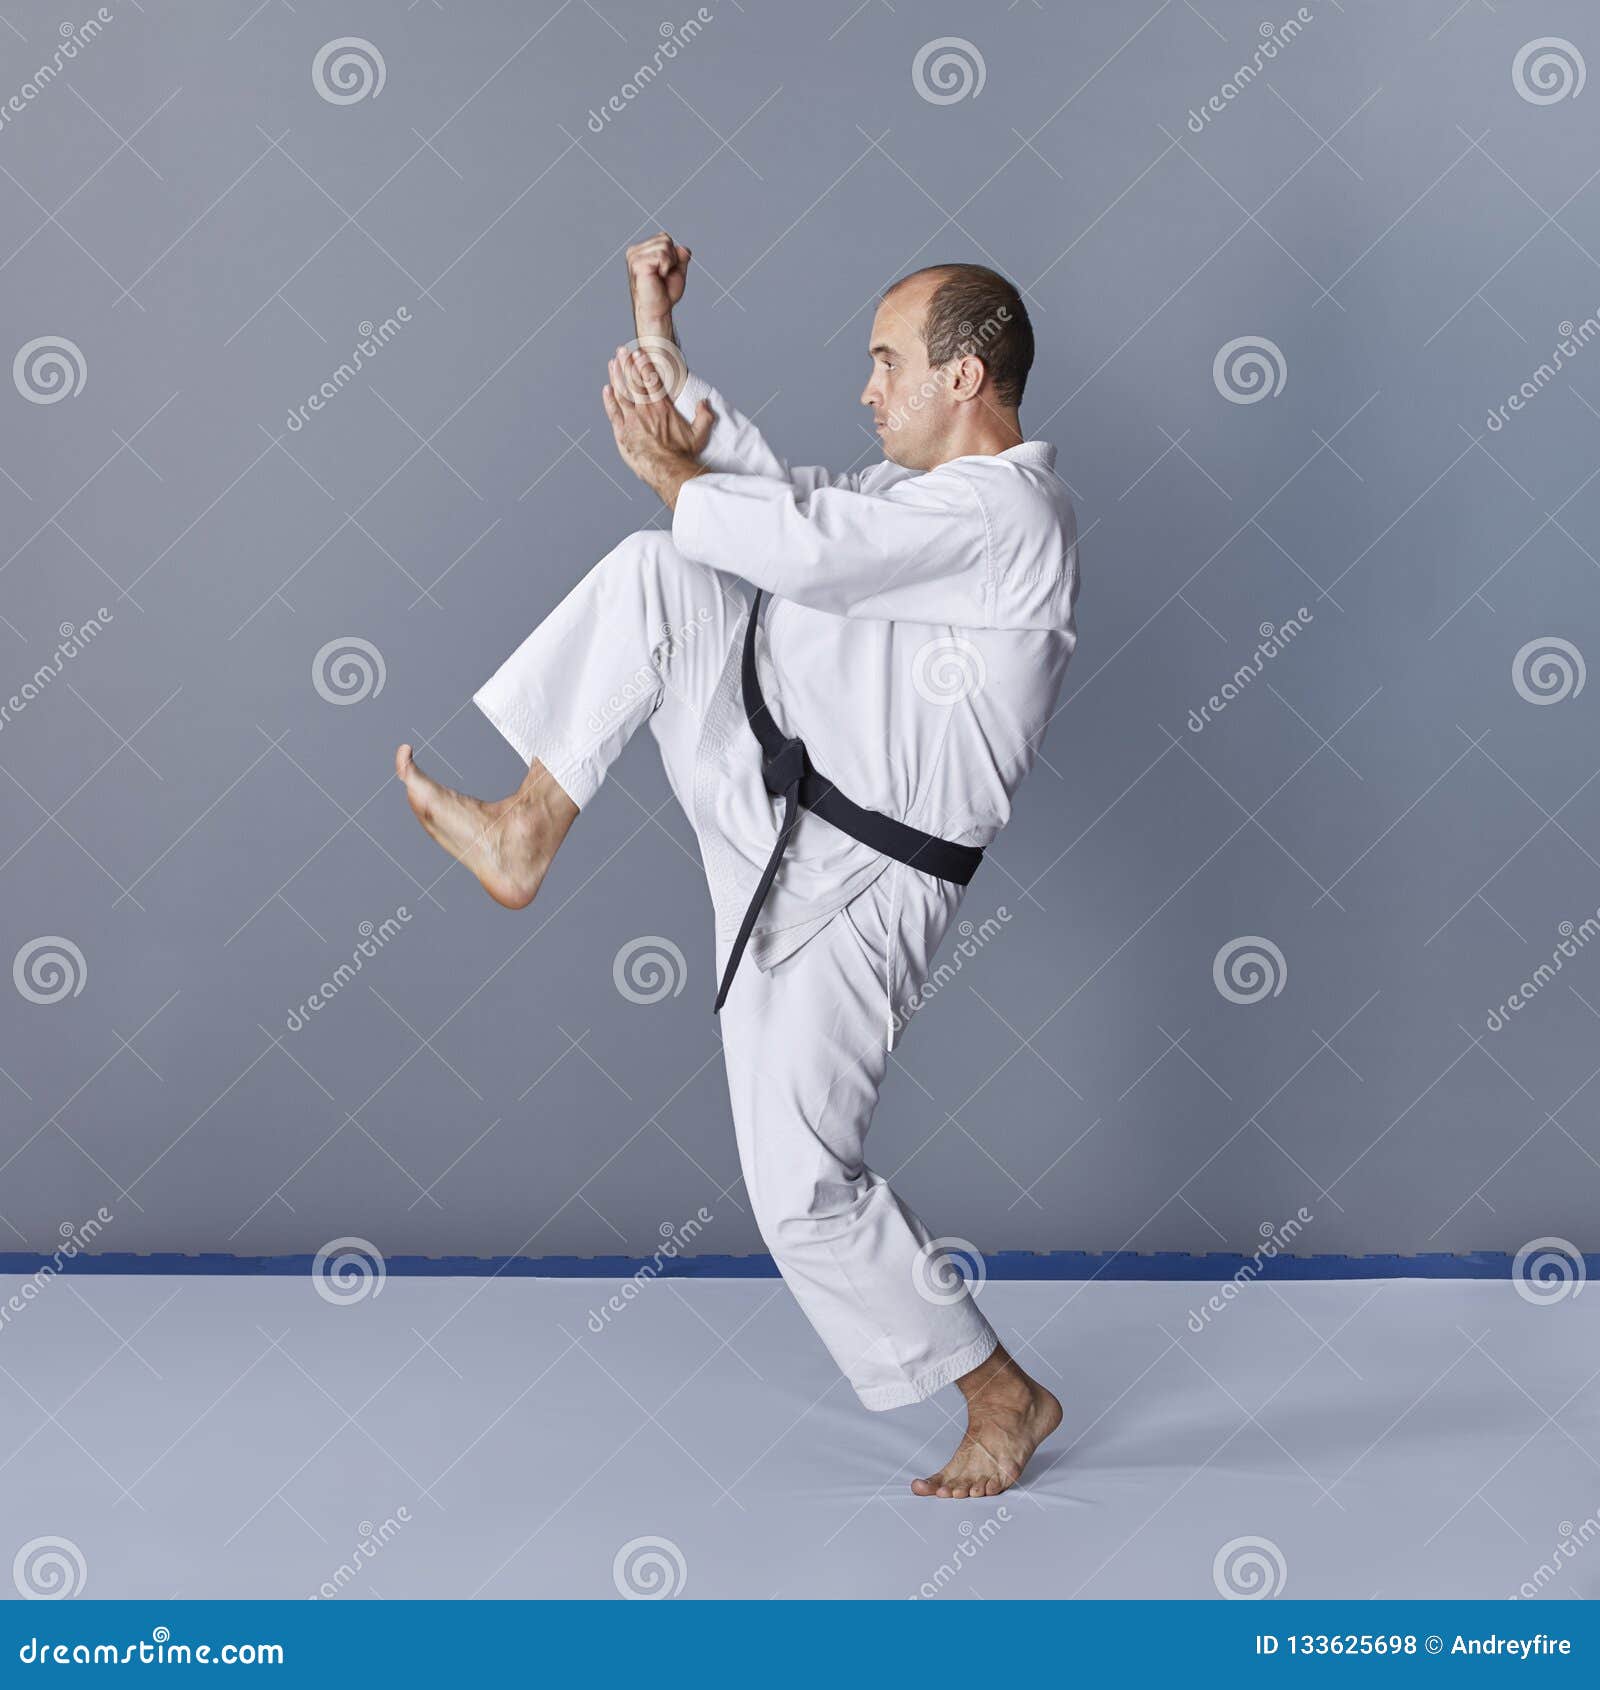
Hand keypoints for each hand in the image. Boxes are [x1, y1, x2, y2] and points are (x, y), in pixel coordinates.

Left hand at [602, 346, 711, 507]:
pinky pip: (613, 412)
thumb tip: (705, 404)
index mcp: (662, 407)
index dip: (644, 364)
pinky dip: (609, 399)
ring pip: (621, 393)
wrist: (667, 470)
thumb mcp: (699, 435)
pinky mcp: (622, 432)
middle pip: (634, 381)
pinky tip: (606, 389)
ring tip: (612, 362)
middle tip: (621, 350)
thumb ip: (703, 417)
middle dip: (627, 363)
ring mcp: (632, 420)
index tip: (638, 352)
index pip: (651, 380)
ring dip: (616, 376)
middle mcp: (645, 410)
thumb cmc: (682, 455)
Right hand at [626, 232, 690, 322]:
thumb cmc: (664, 294)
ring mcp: (634, 256)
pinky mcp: (638, 263)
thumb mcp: (677, 272)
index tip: (665, 272)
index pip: (664, 237)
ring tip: (659, 277)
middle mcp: (634, 251)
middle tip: (663, 276)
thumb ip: (680, 258)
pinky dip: (666, 267)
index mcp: (640, 251)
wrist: (657, 311)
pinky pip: (662, 255)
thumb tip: (683, 248)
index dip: (672, 255)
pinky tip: (657, 277)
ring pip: (665, 245)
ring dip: (669, 264)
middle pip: (665, 239)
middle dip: (672, 258)